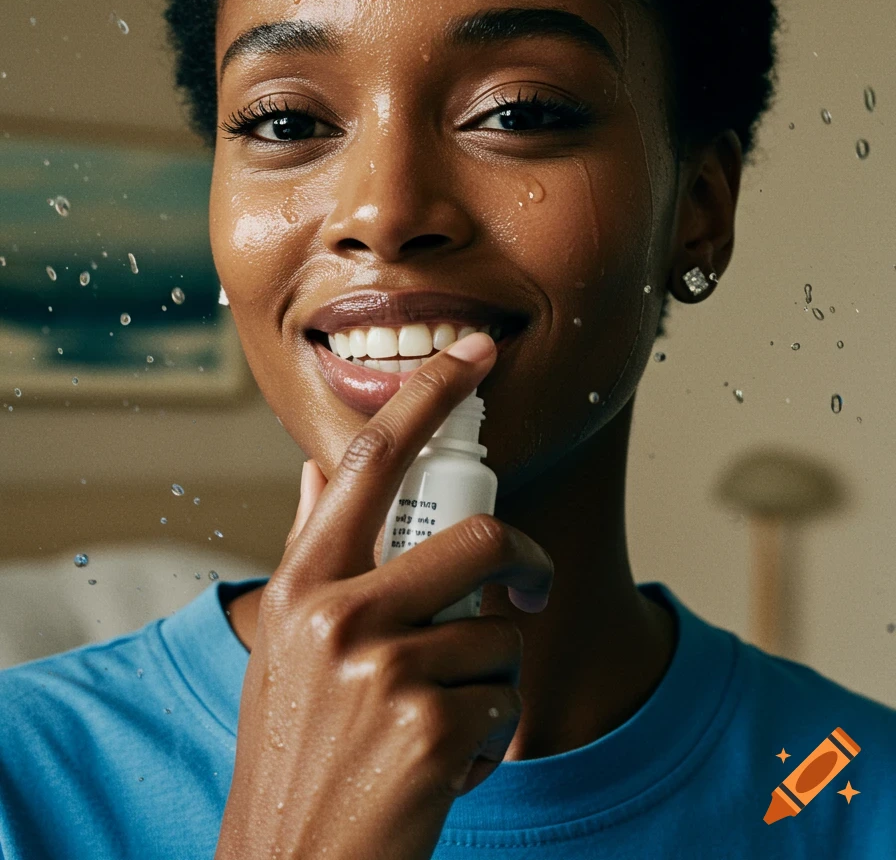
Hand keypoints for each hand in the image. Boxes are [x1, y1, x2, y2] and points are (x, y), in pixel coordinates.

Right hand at [215, 331, 553, 859]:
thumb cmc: (293, 748)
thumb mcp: (283, 641)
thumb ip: (308, 548)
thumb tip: (316, 467)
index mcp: (304, 583)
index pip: (374, 457)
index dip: (432, 394)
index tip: (477, 352)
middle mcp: (339, 616)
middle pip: (478, 538)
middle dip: (520, 561)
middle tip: (524, 584)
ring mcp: (385, 672)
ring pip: (499, 634)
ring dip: (487, 680)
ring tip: (432, 719)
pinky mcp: (432, 730)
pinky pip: (504, 703)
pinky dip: (488, 737)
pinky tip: (438, 765)